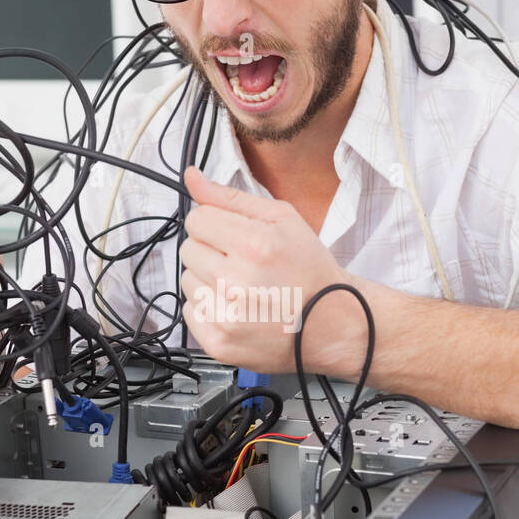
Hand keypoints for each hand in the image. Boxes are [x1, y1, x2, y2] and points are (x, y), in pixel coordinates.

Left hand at [179, 165, 370, 374]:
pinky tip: (238, 309)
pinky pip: (190, 312)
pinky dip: (209, 309)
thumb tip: (191, 176)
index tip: (235, 237)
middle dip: (213, 252)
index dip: (216, 224)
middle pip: (189, 249)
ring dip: (209, 280)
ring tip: (243, 288)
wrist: (331, 322)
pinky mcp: (219, 343)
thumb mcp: (282, 219)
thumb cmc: (309, 269)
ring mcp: (226, 317)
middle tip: (244, 264)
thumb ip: (230, 197)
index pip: (197, 219)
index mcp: (253, 245)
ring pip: (187, 280)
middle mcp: (236, 282)